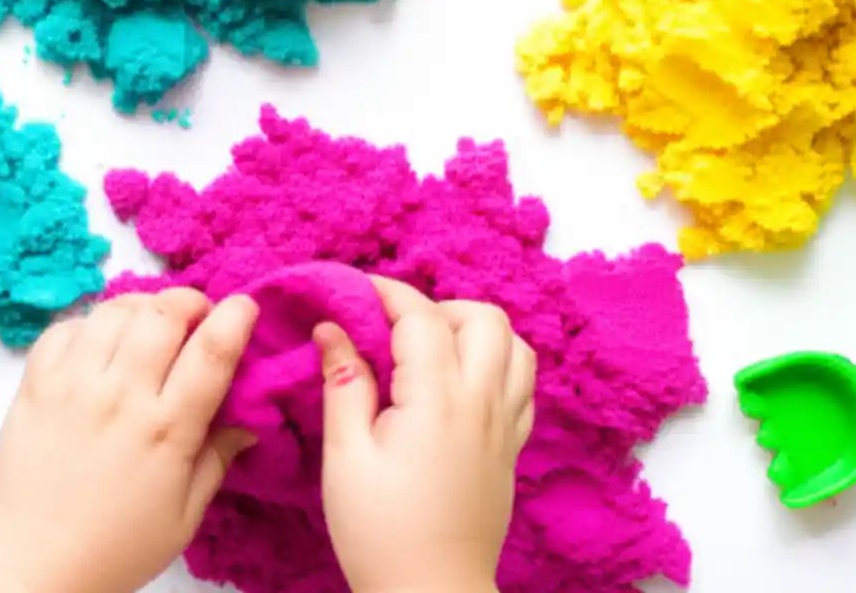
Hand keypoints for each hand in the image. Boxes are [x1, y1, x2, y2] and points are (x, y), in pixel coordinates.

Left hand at [0, 289, 260, 592]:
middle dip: (189, 301)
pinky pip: (66, 328)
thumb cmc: (115, 547)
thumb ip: (217, 459)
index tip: (244, 308)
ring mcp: (73, 385)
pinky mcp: (35, 385)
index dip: (235, 317)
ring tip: (150, 324)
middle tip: (196, 316)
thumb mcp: (184, 515)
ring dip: (142, 306)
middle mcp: (121, 396)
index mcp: (167, 430)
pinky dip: (90, 324)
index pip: (211, 351)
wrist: (30, 563)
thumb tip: (250, 418)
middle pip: (163, 313)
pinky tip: (100, 344)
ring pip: (115, 311)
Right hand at [314, 276, 535, 592]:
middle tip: (396, 330)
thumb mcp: (346, 456)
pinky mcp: (513, 448)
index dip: (387, 294)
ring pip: (515, 345)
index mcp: (437, 401)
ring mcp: (506, 425)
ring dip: (475, 332)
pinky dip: (497, 364)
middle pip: (484, 318)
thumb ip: (344, 384)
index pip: (422, 318)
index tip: (354, 293)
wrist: (432, 592)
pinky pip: (523, 384)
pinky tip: (460, 383)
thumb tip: (333, 329)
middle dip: (438, 307)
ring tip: (432, 352)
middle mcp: (482, 403)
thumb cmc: (379, 530)